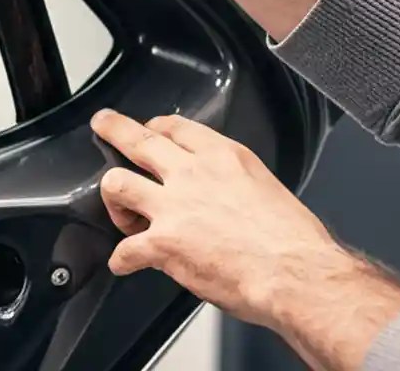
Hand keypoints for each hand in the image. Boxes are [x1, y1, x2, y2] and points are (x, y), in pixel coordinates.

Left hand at [92, 109, 358, 325]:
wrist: (296, 273)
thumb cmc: (293, 240)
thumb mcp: (267, 187)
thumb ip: (235, 182)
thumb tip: (225, 196)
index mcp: (223, 157)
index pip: (177, 127)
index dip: (157, 128)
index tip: (152, 131)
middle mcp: (193, 174)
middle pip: (138, 141)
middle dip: (114, 129)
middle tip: (102, 124)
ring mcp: (173, 207)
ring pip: (117, 184)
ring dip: (113, 199)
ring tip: (120, 213)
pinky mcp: (162, 243)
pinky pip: (125, 249)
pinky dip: (122, 260)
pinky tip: (124, 264)